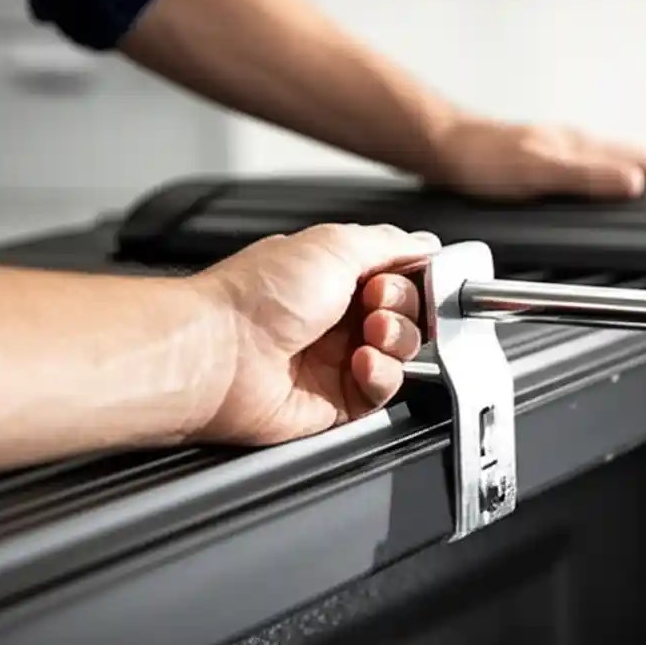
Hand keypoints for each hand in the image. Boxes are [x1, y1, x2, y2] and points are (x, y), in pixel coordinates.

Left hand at [190, 223, 439, 445]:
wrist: (218, 354)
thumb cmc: (257, 296)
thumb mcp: (334, 243)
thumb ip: (390, 243)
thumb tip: (426, 245)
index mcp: (333, 273)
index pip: (399, 276)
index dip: (411, 277)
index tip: (404, 275)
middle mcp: (336, 316)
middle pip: (406, 314)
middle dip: (403, 306)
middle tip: (378, 301)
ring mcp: (336, 360)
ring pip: (400, 353)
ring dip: (396, 339)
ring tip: (370, 333)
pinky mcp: (337, 401)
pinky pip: (384, 391)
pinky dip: (382, 375)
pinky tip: (360, 362)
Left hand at [429, 116, 645, 200]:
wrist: (442, 147)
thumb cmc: (483, 160)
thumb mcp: (540, 173)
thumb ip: (588, 177)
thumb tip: (635, 183)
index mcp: (579, 146)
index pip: (636, 156)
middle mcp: (571, 144)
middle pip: (626, 155)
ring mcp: (555, 149)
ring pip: (606, 158)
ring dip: (630, 169)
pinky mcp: (538, 158)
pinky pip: (583, 164)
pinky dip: (603, 173)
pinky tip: (594, 182)